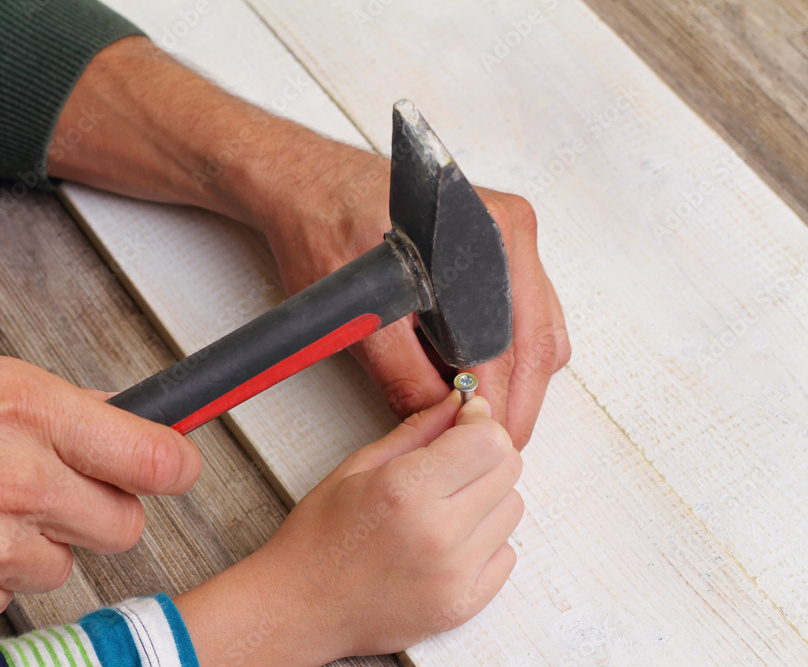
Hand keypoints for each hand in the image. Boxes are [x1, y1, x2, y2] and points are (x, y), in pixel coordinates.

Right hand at [0, 353, 200, 638]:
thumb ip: (57, 404)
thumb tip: (117, 416)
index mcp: (28, 416)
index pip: (154, 456)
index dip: (176, 463)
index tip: (178, 465)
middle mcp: (18, 485)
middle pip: (123, 525)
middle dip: (104, 511)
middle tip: (64, 492)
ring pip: (63, 566)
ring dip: (37, 545)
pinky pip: (7, 598)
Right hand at [175, 393, 522, 664]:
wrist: (301, 607)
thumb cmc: (319, 538)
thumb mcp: (357, 466)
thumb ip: (417, 431)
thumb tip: (458, 403)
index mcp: (406, 490)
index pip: (488, 440)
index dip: (479, 421)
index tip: (465, 420)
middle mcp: (438, 532)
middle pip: (508, 469)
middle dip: (484, 453)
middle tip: (452, 460)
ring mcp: (455, 573)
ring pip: (512, 508)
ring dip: (488, 496)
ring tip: (445, 504)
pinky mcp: (464, 604)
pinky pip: (507, 553)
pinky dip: (486, 540)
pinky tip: (449, 539)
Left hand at [264, 150, 569, 449]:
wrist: (308, 188)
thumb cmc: (325, 225)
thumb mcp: (357, 307)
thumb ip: (399, 369)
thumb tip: (438, 417)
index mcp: (487, 231)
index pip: (515, 340)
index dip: (505, 400)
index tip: (491, 440)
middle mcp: (506, 233)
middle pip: (537, 340)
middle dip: (518, 399)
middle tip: (495, 445)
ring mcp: (504, 244)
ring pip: (533, 333)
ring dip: (515, 381)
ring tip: (481, 419)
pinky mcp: (490, 257)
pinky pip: (515, 320)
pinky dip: (501, 357)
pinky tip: (471, 380)